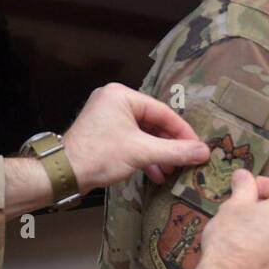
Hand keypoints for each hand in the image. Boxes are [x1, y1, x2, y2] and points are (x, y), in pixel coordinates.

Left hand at [63, 83, 209, 189]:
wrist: (64, 173)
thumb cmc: (100, 155)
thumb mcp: (142, 152)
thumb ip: (175, 151)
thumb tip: (205, 152)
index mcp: (122, 95)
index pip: (163, 111)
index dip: (183, 132)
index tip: (199, 148)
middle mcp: (114, 101)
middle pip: (153, 122)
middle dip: (169, 146)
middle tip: (187, 161)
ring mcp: (108, 117)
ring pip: (143, 134)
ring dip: (159, 154)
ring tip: (172, 171)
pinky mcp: (104, 133)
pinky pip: (131, 140)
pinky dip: (144, 156)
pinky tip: (157, 173)